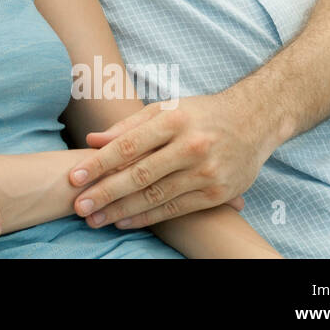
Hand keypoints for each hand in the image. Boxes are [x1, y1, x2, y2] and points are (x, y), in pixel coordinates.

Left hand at [68, 92, 271, 229]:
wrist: (255, 120)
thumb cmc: (200, 113)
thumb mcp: (166, 108)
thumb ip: (128, 126)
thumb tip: (92, 140)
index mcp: (173, 120)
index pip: (128, 145)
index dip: (98, 163)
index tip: (74, 176)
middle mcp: (190, 146)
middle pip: (139, 174)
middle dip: (105, 192)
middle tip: (78, 206)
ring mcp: (206, 172)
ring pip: (155, 196)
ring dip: (121, 210)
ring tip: (94, 218)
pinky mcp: (217, 193)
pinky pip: (175, 209)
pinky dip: (147, 217)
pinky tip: (124, 221)